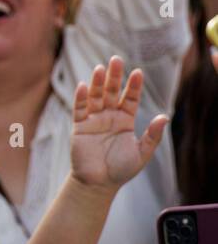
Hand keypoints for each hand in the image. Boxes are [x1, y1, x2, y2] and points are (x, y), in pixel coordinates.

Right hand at [69, 56, 167, 189]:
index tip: (137, 72)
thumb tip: (164, 117)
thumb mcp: (142, 152)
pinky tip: (83, 86)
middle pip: (112, 92)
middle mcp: (109, 116)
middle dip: (114, 77)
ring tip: (100, 68)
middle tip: (116, 60)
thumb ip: (152, 135)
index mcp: (124, 120)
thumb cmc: (121, 169)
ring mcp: (93, 120)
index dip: (133, 86)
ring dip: (98, 83)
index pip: (129, 98)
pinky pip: (79, 109)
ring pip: (95, 97)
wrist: (99, 183)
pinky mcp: (79, 126)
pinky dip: (81, 98)